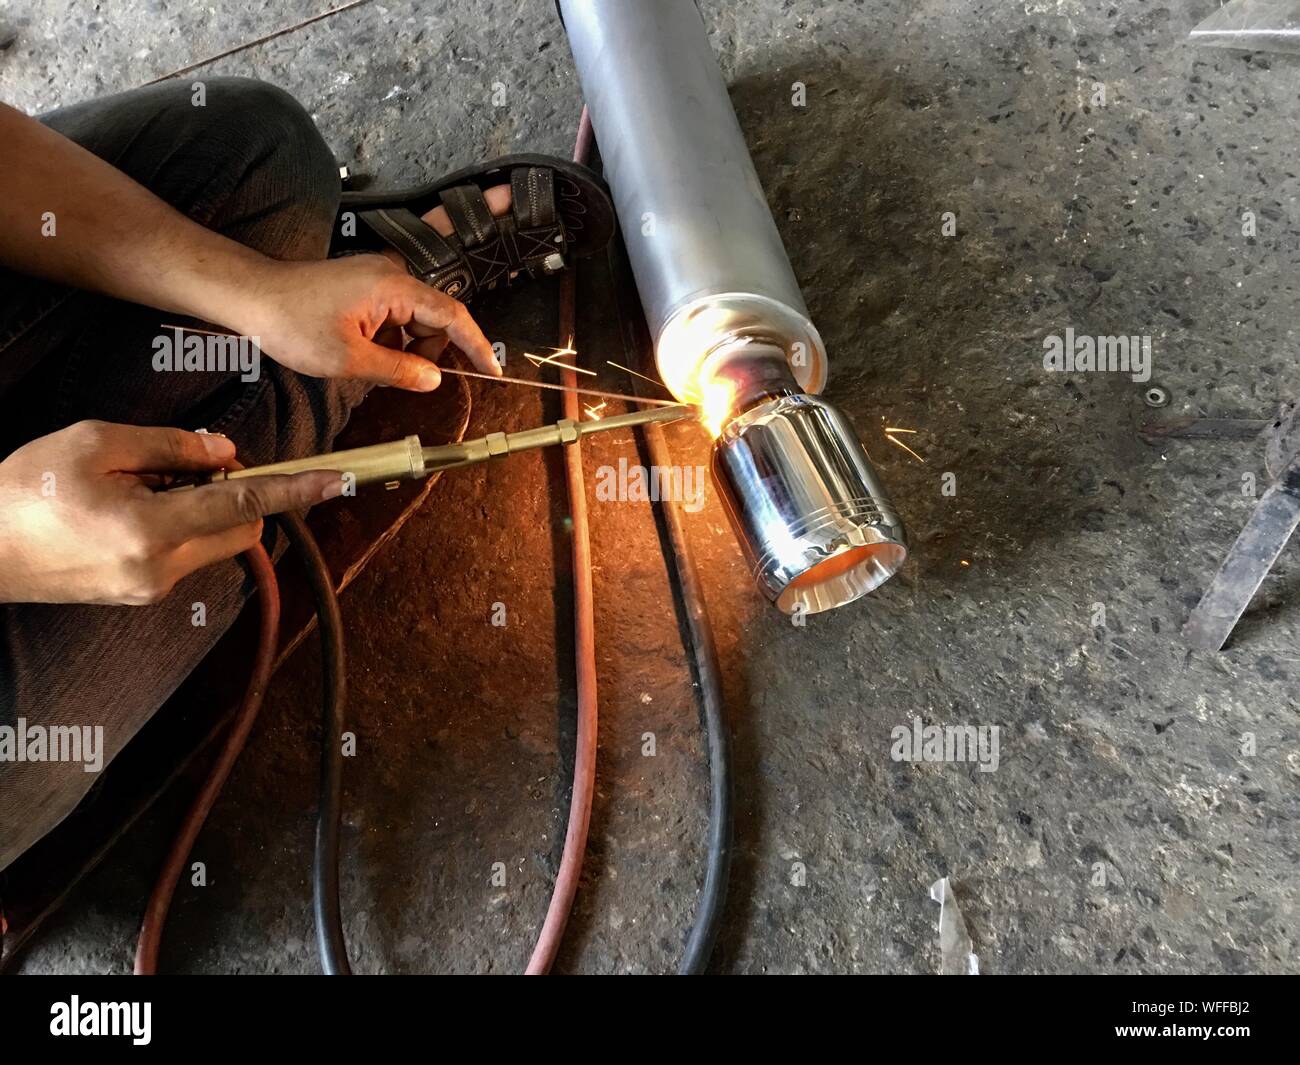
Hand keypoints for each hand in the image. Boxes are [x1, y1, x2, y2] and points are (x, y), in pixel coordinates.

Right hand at [0, 421, 342, 604]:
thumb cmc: (26, 490)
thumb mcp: (95, 444)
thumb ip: (171, 447)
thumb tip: (228, 453)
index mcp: (151, 529)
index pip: (246, 504)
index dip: (297, 489)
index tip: (338, 479)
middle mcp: (161, 568)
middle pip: (243, 527)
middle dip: (239, 493)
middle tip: (181, 466)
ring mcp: (152, 588)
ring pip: (217, 542)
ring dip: (206, 510)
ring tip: (139, 488)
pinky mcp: (142, 595)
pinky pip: (187, 555)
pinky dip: (181, 527)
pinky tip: (128, 512)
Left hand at [233, 255, 500, 390]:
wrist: (249, 296)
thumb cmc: (293, 324)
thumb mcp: (349, 360)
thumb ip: (399, 371)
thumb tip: (435, 380)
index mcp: (394, 288)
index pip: (453, 316)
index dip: (476, 346)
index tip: (493, 372)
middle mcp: (391, 276)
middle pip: (434, 319)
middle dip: (426, 352)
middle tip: (398, 376)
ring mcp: (375, 278)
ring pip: (412, 320)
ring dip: (403, 348)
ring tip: (366, 362)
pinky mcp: (362, 285)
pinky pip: (392, 315)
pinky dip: (387, 338)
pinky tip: (360, 350)